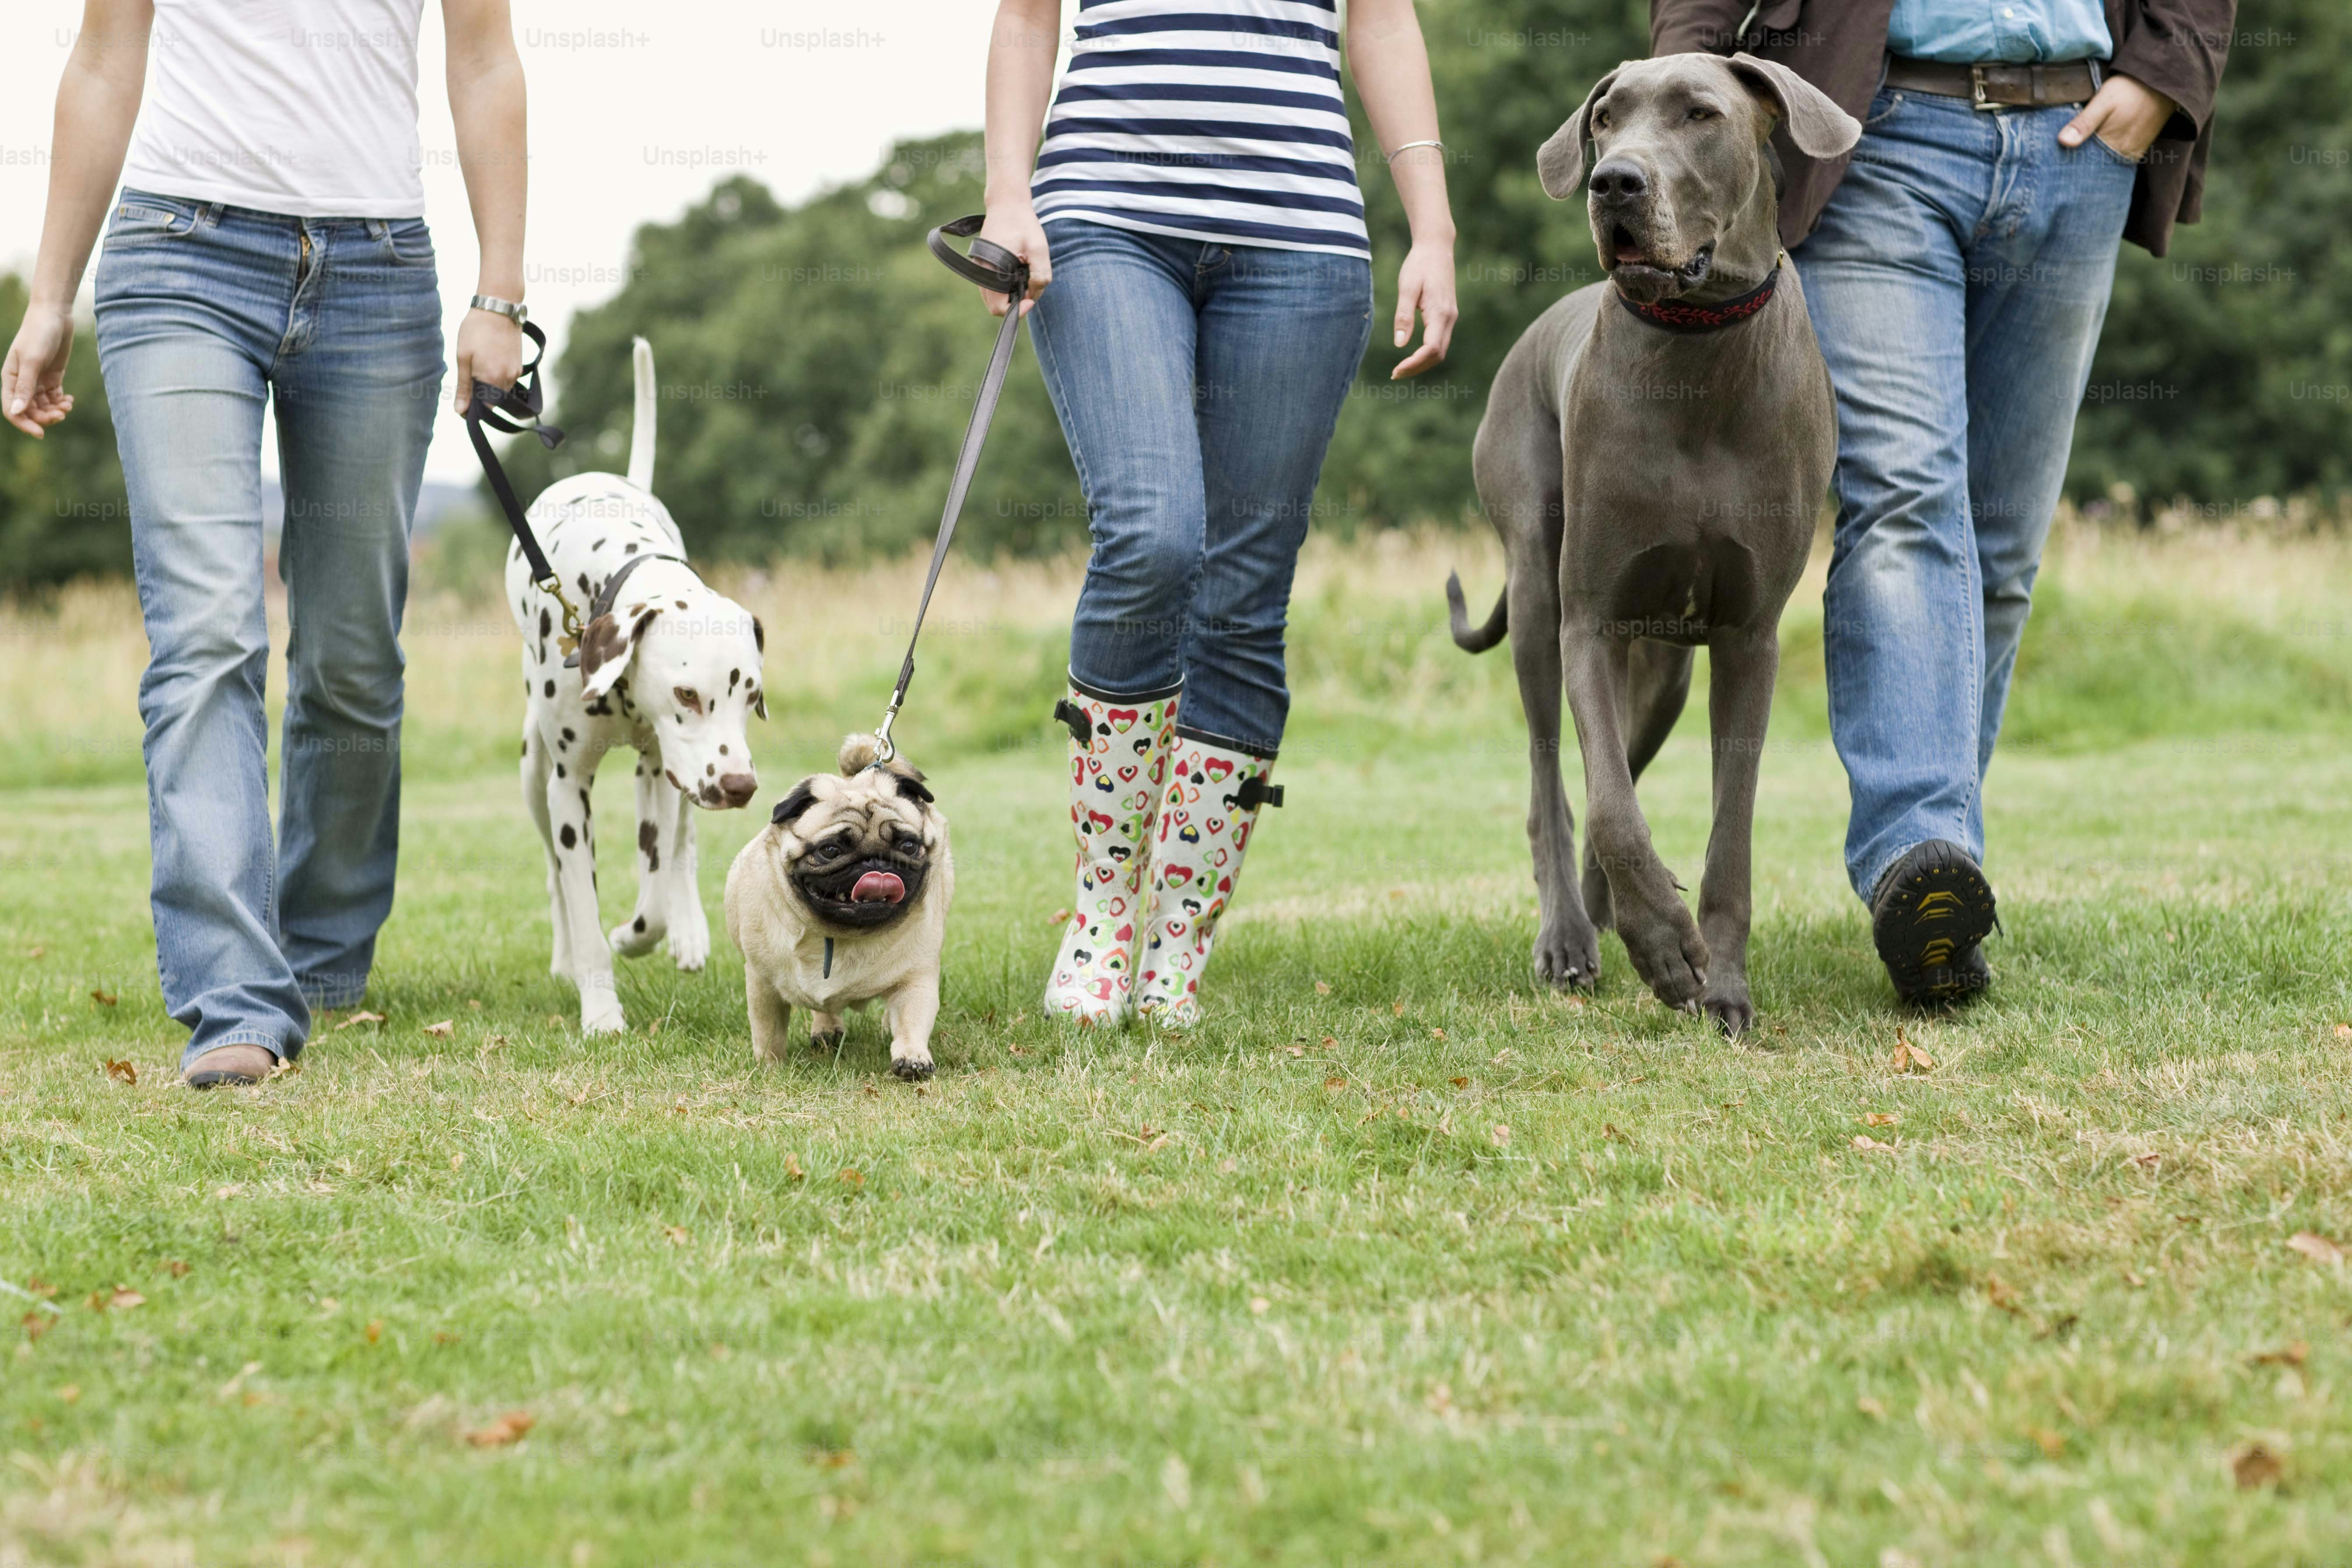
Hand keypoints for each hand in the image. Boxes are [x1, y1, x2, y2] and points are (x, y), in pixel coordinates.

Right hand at [3, 304, 76, 438]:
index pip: (12, 410)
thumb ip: (25, 387)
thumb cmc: (39, 335)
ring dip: (55, 411)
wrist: (55, 316)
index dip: (24, 423)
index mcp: (10, 379)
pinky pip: (55, 398)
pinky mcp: (52, 377)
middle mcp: (22, 382)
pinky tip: (70, 400)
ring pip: (44, 406)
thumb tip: (17, 412)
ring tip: (68, 406)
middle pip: (30, 411)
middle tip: (62, 415)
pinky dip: (62, 402)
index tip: (41, 433)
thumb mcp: (32, 361)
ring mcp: (37, 380)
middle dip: (45, 417)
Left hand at [454, 307, 523, 413]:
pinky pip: (507, 381)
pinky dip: (496, 378)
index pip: (483, 408)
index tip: (461, 402)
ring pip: (500, 392)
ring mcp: (516, 373)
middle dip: (479, 398)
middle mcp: (507, 379)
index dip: (472, 409)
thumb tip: (460, 410)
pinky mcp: (519, 365)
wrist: (499, 308)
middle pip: (493, 402)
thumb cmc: (476, 329)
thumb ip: (463, 386)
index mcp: (491, 379)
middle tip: (466, 381)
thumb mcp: (463, 357)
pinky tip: (488, 362)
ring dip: (488, 387)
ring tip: (477, 367)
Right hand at [978, 204, 1051, 317]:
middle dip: (1015, 302)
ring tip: (1026, 276)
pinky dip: (1006, 285)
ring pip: (994, 297)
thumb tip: (1034, 294)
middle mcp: (981, 272)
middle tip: (1031, 285)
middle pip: (995, 306)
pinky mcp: (983, 266)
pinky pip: (993, 286)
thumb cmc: (1023, 223)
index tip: (1032, 296)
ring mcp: (980, 269)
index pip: (998, 308)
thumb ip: (1041, 275)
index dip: (1018, 309)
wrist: (1007, 203)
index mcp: (991, 270)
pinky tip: (1019, 271)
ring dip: (1011, 294)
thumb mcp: (1039, 248)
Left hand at [1390, 237, 1456, 379]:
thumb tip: (1400, 344)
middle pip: (1437, 355)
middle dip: (1417, 367)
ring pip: (1440, 350)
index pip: (1431, 349)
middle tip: (1395, 374)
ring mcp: (1450, 317)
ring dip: (1422, 363)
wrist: (1436, 247)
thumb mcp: (1407, 288)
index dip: (1414, 363)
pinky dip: (1426, 353)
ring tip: (1401, 369)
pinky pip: (1439, 341)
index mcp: (1440, 313)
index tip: (1396, 370)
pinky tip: (1411, 356)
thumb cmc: (1419, 265)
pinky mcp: (1447, 315)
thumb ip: (1404, 316)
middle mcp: (1449, 318)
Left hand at [2059, 73, 2175, 160]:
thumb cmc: (2131, 88)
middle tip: (2067, 151)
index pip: (2084, 163)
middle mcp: (2124, 153)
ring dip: (2094, 156)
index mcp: (2113, 145)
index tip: (2058, 156)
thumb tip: (2062, 141)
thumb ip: (2084, 122)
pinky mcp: (2140, 145)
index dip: (2070, 159)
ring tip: (2082, 146)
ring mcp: (2133, 150)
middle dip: (2081, 160)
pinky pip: (2118, 155)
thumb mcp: (2103, 101)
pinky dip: (2107, 152)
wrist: (2162, 80)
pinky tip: (2099, 144)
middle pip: (2095, 163)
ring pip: (2106, 160)